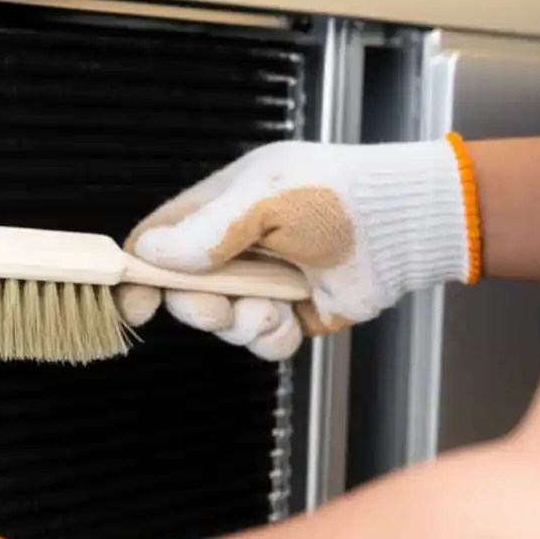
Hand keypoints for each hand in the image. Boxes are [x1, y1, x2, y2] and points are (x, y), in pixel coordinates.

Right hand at [117, 136, 479, 359]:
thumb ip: (206, 229)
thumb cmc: (340, 195)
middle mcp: (235, 248)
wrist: (403, 229)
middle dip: (198, 307)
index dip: (140, 273)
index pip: (158, 241)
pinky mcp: (290, 315)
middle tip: (218, 306)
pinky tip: (292, 316)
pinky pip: (261, 343)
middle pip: (183, 292)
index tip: (136, 301)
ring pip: (223, 323)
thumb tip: (153, 255)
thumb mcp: (265, 199)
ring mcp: (263, 283)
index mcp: (219, 208)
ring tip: (274, 304)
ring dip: (243, 322)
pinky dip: (272, 338)